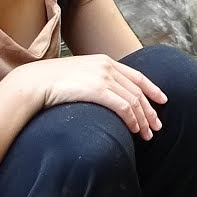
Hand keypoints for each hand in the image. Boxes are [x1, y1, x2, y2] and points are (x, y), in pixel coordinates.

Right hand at [7, 55, 167, 139]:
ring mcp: (103, 77)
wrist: (32, 83)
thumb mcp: (78, 75)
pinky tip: (134, 130)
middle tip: (157, 127)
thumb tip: (105, 96)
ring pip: (134, 101)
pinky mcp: (97, 89)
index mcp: (104, 61)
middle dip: (150, 111)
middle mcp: (107, 66)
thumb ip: (94, 81)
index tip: (163, 100)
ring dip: (143, 120)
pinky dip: (132, 119)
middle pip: (139, 91)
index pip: (137, 76)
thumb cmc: (50, 83)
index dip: (153, 89)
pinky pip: (123, 107)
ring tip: (147, 135)